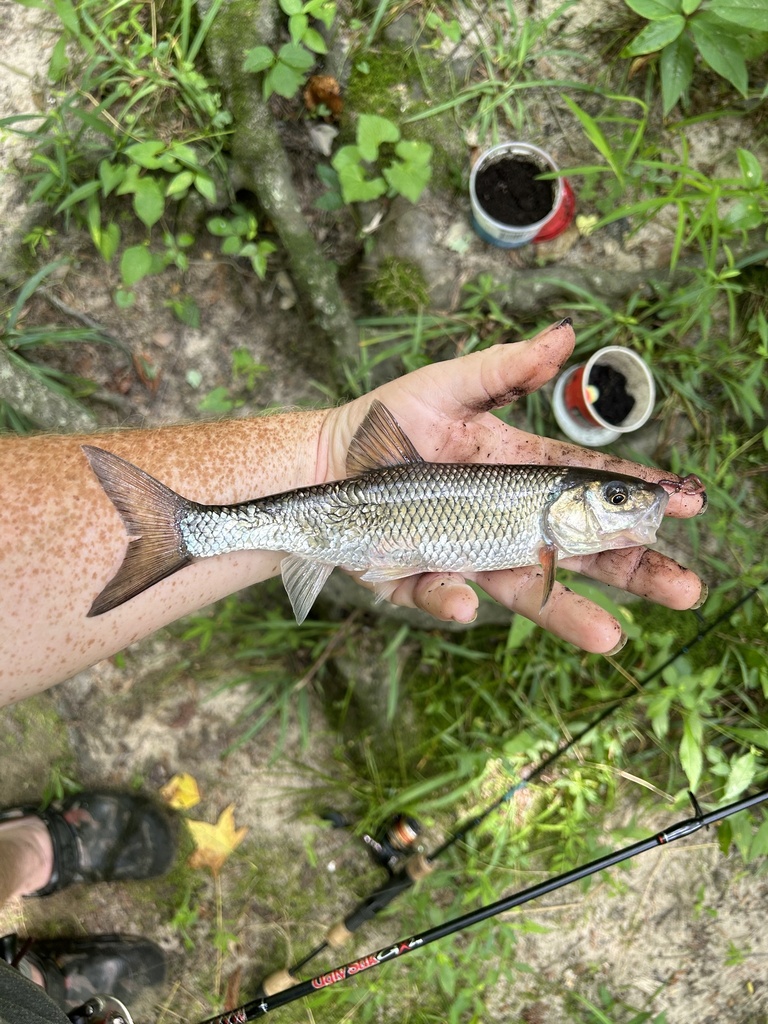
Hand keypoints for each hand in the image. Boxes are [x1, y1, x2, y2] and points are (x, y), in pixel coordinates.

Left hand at [318, 319, 705, 653]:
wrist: (324, 464)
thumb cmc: (389, 423)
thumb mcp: (448, 386)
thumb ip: (504, 370)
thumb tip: (565, 337)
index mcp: (519, 474)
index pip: (591, 488)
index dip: (638, 496)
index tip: (688, 503)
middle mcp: (504, 520)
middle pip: (579, 550)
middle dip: (633, 570)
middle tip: (684, 590)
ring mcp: (466, 555)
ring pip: (526, 589)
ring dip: (566, 613)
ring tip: (609, 635)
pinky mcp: (421, 579)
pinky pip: (442, 595)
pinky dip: (450, 599)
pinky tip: (462, 601)